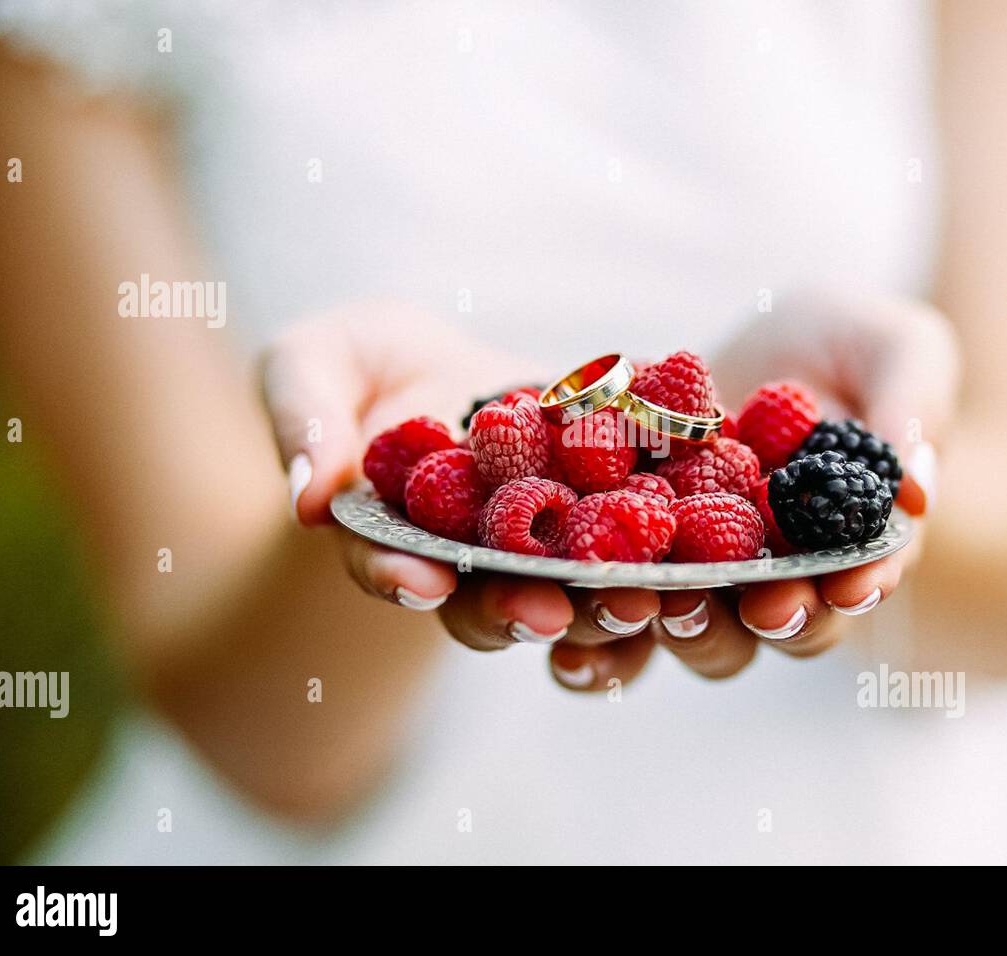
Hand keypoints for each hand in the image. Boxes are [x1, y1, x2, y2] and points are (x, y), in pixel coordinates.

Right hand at [259, 303, 663, 666]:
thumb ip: (302, 417)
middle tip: (551, 612)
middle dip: (525, 609)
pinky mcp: (620, 510)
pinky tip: (704, 547)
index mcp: (402, 543)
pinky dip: (676, 549)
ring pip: (583, 590)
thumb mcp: (312, 363)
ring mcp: (555, 545)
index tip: (421, 582)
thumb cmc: (361, 366)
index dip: (403, 579)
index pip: (397, 570)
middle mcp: (483, 564)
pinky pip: (650, 539)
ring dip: (609, 601)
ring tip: (639, 595)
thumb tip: (307, 493)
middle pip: (501, 600)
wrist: (444, 366)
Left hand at [533, 290, 958, 690]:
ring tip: (653, 595)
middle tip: (753, 602)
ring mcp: (688, 573)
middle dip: (755, 622)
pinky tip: (560, 605)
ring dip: (669, 627)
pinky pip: (599, 610)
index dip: (848, 594)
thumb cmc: (842, 342)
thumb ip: (913, 404)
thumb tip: (917, 492)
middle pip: (761, 632)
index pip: (848, 590)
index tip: (844, 585)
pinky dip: (582, 622)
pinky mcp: (616, 553)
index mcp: (837, 548)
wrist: (746, 336)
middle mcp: (763, 577)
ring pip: (680, 634)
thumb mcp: (894, 345)